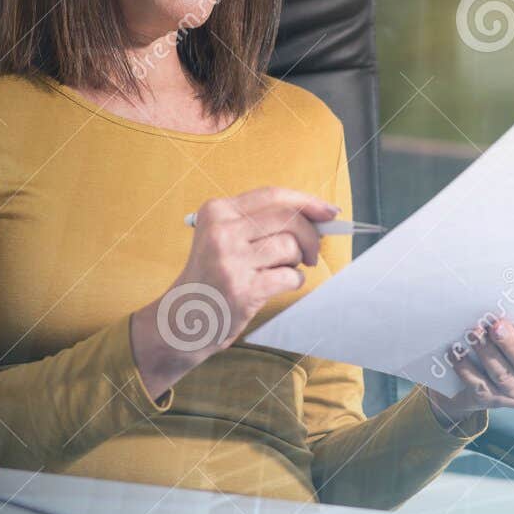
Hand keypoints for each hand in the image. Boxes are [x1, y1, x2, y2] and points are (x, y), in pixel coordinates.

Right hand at [131, 186, 338, 398]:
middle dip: (311, 234)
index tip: (329, 212)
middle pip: (288, 218)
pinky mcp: (243, 289)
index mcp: (217, 211)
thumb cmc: (213, 275)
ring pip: (290, 247)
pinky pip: (289, 277)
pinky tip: (281, 284)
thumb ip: (260, 222)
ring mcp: (231, 261)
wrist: (184, 317)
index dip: (307, 201)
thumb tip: (317, 214)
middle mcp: (221, 232)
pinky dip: (294, 281)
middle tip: (312, 252)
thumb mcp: (223, 237)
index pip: (272, 195)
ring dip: (298, 261)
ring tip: (285, 270)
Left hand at [427, 306, 513, 425]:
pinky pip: (479, 385)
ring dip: (485, 352)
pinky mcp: (495, 402)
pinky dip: (465, 368)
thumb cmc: (504, 345)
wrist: (484, 382)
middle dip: (511, 344)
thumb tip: (500, 296)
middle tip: (496, 326)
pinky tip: (456, 353)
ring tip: (472, 335)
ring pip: (502, 375)